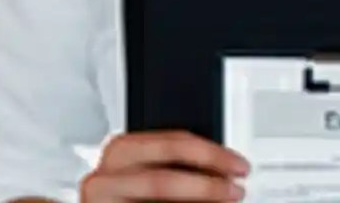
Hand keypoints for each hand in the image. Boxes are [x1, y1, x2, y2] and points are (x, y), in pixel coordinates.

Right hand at [80, 131, 249, 201]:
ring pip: (156, 196)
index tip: (238, 165)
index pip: (172, 143)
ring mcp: (101, 202)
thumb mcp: (146, 167)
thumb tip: (220, 170)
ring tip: (223, 202)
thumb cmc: (128, 190)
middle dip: (205, 186)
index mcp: (121, 150)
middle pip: (162, 179)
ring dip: (198, 201)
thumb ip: (173, 162)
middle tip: (234, 190)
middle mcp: (105, 178)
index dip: (211, 154)